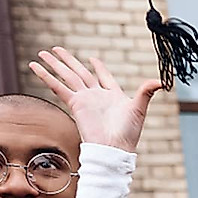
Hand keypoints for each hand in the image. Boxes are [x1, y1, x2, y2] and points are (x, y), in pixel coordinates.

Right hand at [29, 48, 160, 152]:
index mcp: (113, 95)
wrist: (114, 148)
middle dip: (68, 61)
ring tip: (42, 52)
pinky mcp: (75, 104)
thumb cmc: (129, 133)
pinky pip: (58, 87)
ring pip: (67, 76)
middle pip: (80, 73)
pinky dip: (47, 77)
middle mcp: (97, 96)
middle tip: (56, 50)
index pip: (103, 76)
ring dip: (55, 64)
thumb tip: (162, 81)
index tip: (92, 58)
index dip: (98, 67)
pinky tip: (35, 67)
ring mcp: (85, 99)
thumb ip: (147, 91)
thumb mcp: (140, 108)